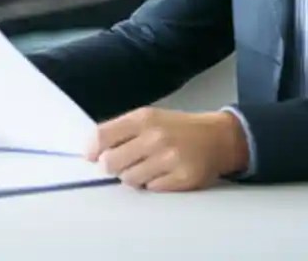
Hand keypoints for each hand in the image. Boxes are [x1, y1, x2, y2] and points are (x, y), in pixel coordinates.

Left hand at [87, 108, 249, 191]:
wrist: (218, 137)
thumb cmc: (178, 128)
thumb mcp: (150, 118)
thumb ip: (120, 131)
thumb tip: (90, 151)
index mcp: (144, 118)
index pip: (102, 135)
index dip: (91, 149)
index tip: (91, 156)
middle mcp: (155, 137)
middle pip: (110, 162)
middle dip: (113, 166)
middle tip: (126, 163)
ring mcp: (169, 158)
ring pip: (129, 179)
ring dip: (134, 177)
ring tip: (148, 167)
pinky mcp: (182, 178)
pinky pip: (151, 189)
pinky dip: (153, 184)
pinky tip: (164, 174)